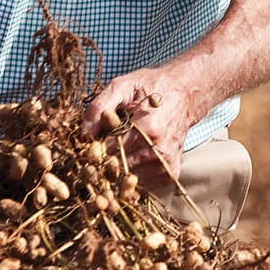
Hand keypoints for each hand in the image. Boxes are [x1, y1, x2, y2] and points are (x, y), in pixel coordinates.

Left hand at [81, 67, 199, 189]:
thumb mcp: (122, 86)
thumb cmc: (152, 87)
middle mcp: (159, 151)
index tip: (91, 141)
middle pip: (116, 169)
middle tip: (103, 146)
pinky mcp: (170, 174)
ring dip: (117, 169)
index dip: (94, 147)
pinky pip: (141, 183)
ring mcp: (166, 165)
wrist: (185, 93)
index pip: (107, 151)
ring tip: (121, 148)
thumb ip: (99, 107)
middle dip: (103, 160)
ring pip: (126, 179)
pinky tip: (133, 157)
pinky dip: (131, 174)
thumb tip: (84, 135)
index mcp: (148, 128)